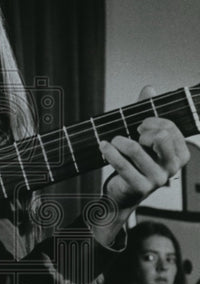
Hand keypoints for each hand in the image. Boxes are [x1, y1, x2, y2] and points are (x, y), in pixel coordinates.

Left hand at [101, 86, 189, 210]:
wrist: (124, 194)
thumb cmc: (137, 164)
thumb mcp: (145, 139)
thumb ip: (148, 114)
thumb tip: (149, 89)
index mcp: (180, 155)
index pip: (170, 128)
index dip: (153, 121)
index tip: (140, 125)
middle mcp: (173, 168)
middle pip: (162, 136)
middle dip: (143, 129)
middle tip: (132, 132)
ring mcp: (158, 179)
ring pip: (136, 148)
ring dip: (119, 140)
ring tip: (113, 140)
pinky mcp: (140, 187)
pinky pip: (122, 164)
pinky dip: (110, 152)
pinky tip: (103, 146)